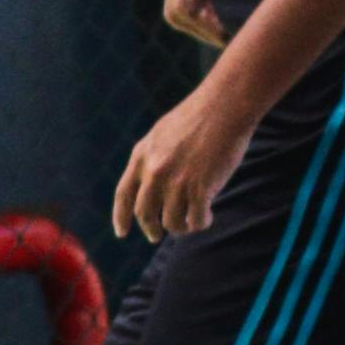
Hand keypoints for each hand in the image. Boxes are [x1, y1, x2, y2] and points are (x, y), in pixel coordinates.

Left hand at [114, 78, 254, 244]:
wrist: (223, 108)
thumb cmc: (197, 118)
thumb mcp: (161, 135)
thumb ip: (152, 160)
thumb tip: (149, 188)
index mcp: (142, 156)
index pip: (124, 194)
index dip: (121, 217)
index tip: (121, 233)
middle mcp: (155, 172)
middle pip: (145, 214)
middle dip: (151, 229)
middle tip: (156, 236)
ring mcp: (177, 182)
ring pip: (172, 222)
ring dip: (182, 226)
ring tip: (191, 220)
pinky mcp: (200, 189)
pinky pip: (196, 221)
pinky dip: (201, 222)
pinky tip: (207, 217)